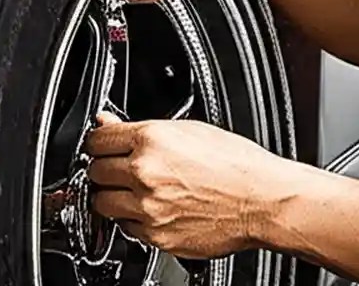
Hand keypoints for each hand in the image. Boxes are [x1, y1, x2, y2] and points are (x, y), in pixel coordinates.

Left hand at [83, 113, 310, 258]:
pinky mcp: (157, 235)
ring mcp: (149, 207)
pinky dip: (133, 220)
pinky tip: (152, 209)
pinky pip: (126, 228)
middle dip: (104, 169)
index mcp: (151, 140)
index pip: (97, 140)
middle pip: (95, 172)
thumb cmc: (237, 165)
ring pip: (102, 203)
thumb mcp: (189, 130)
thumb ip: (141, 128)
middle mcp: (145, 173)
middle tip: (119, 169)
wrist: (264, 201)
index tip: (101, 146)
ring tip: (132, 191)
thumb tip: (108, 122)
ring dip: (111, 197)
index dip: (98, 142)